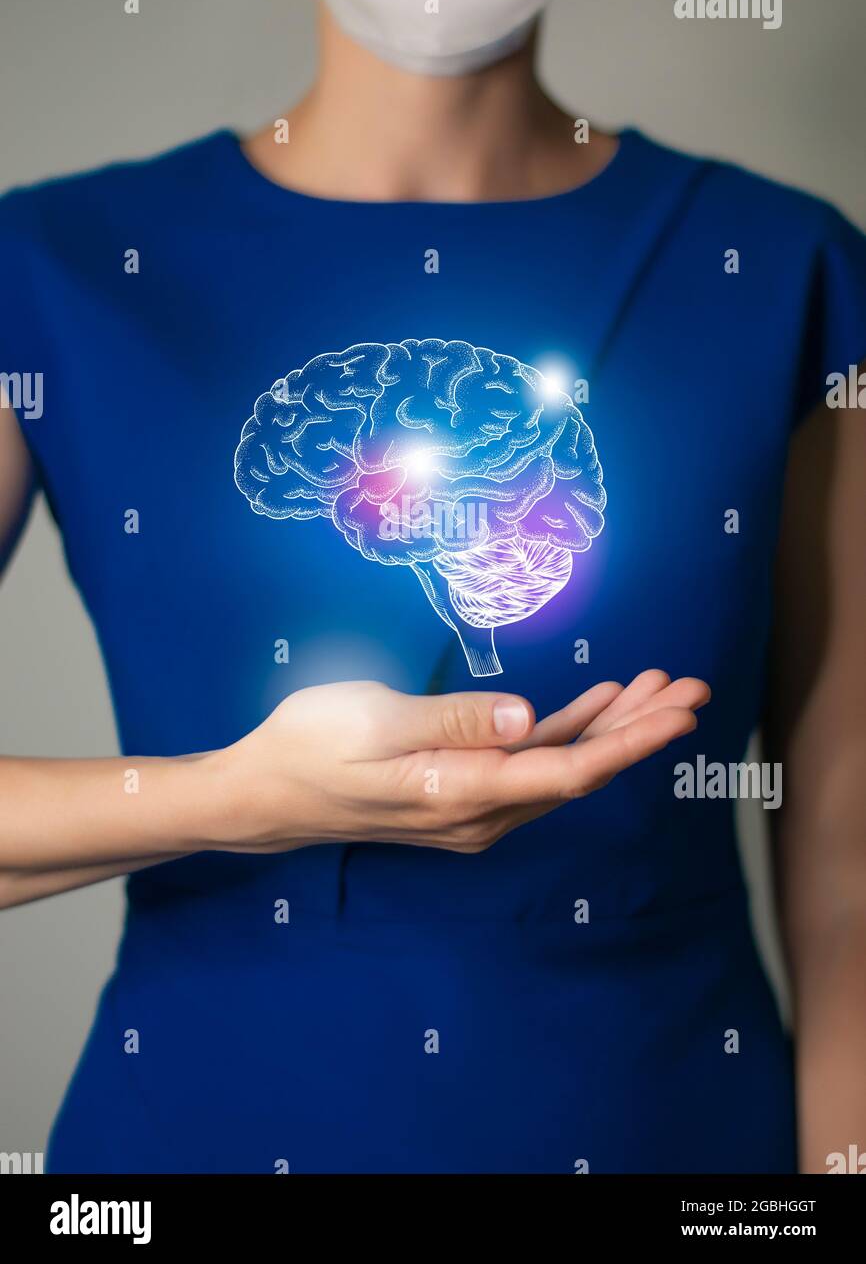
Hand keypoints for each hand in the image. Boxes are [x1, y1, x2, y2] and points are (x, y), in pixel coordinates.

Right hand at [214, 670, 709, 854]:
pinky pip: (531, 766)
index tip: (680, 712)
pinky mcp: (462, 793)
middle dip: (638, 730)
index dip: (631, 742)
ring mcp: (474, 808)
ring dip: (610, 729)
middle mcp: (482, 813)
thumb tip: (524, 716)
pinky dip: (569, 732)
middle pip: (580, 772)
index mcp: (464, 793)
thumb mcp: (373, 722)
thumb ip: (452, 721)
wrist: (264, 795)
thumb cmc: (310, 748)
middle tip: (690, 687)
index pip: (570, 771)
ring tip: (658, 688)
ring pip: (562, 768)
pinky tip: (596, 704)